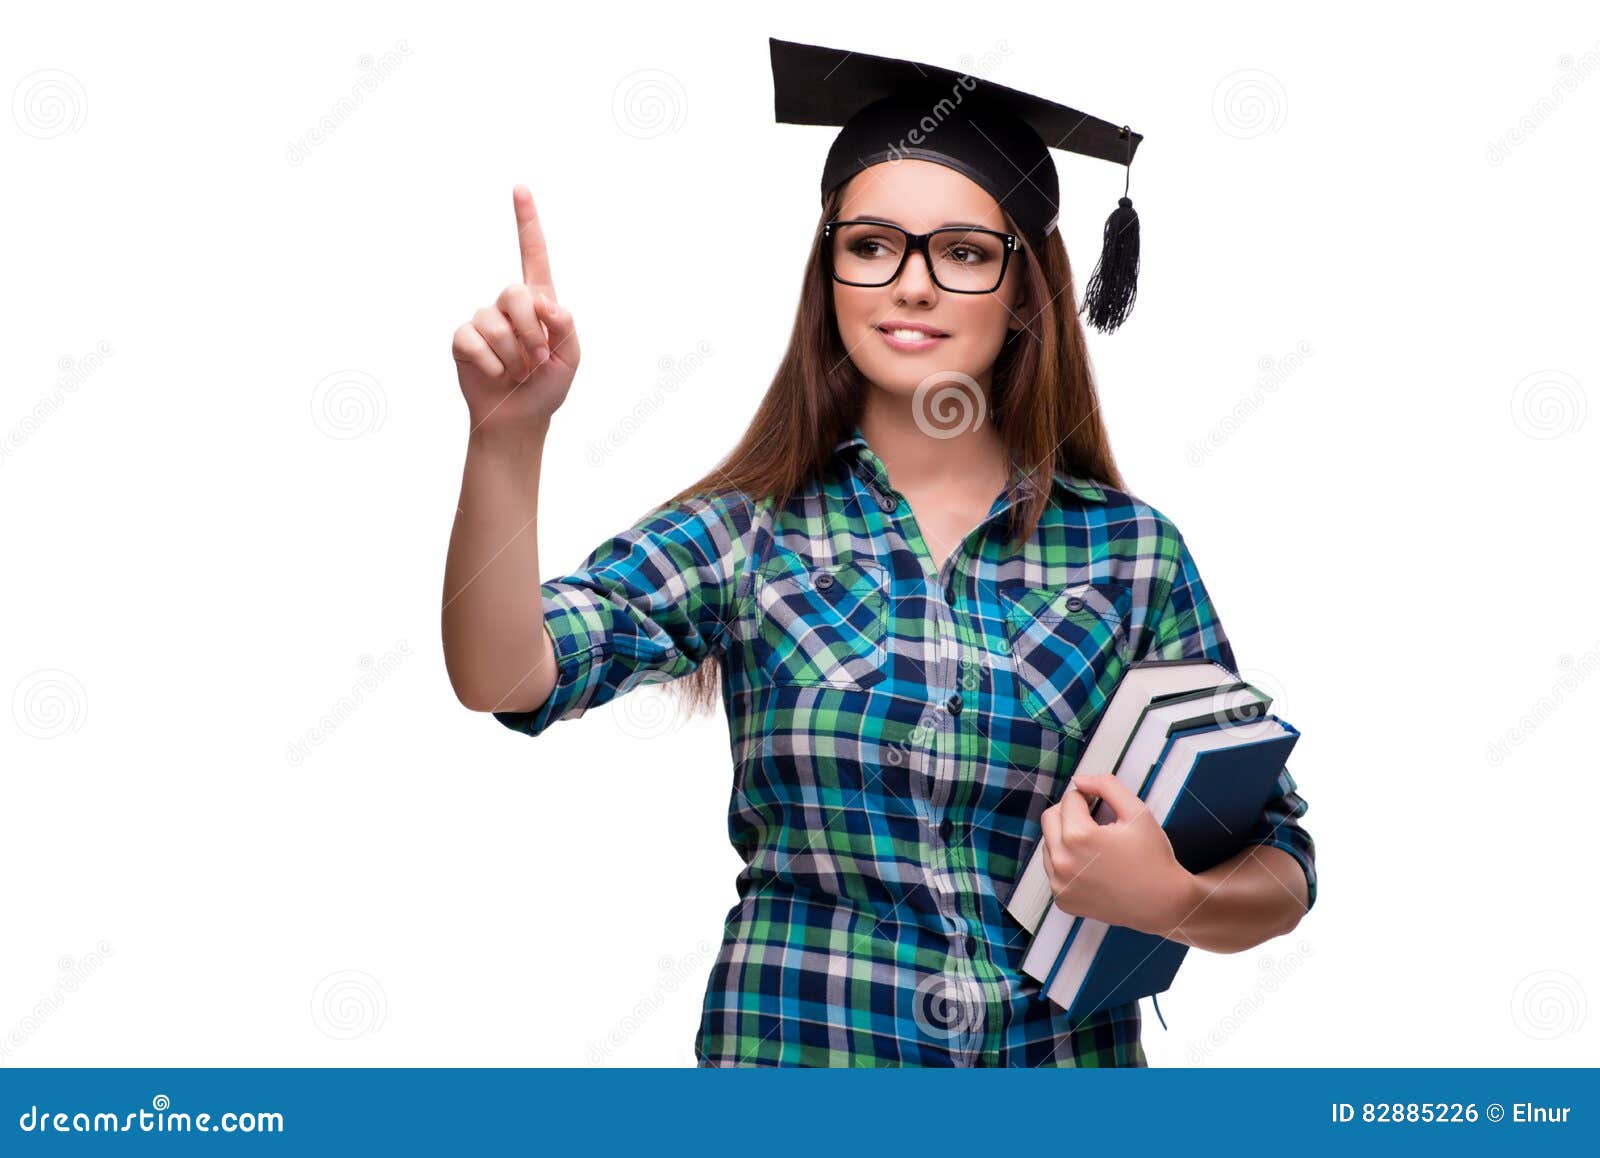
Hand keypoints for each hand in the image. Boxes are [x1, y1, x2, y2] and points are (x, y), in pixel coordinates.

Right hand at [451, 184, 581, 432]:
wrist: (519, 419)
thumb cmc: (548, 387)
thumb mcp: (571, 357)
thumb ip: (565, 326)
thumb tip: (546, 303)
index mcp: (539, 302)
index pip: (533, 254)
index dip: (526, 221)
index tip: (519, 188)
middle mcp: (509, 306)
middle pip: (514, 292)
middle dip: (530, 331)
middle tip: (538, 360)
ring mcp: (484, 321)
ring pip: (493, 322)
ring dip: (512, 355)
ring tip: (518, 372)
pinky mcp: (464, 341)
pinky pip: (472, 341)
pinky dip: (490, 364)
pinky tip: (496, 375)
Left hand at [1038, 772, 1198, 937]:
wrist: (1162, 903)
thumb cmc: (1152, 856)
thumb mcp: (1137, 811)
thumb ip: (1106, 785)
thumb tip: (1078, 780)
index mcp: (1079, 837)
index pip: (1070, 799)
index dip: (1088, 797)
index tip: (1101, 805)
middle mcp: (1063, 862)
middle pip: (1051, 818)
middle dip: (1071, 813)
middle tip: (1095, 820)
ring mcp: (1060, 884)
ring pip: (1049, 843)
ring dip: (1066, 837)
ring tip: (1095, 845)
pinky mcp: (1062, 899)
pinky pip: (1054, 868)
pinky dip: (1067, 862)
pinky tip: (1092, 866)